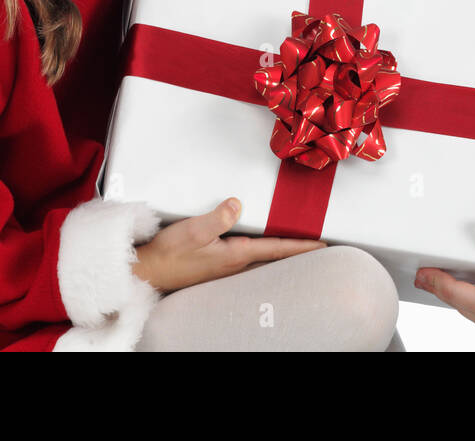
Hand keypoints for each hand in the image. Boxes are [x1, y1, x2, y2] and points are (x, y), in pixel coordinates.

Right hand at [132, 198, 325, 293]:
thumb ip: (217, 217)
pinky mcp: (217, 265)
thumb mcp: (193, 230)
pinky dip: (264, 252)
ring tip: (300, 247)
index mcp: (237, 255)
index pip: (278, 249)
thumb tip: (237, 203)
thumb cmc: (170, 253)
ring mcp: (227, 267)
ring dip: (282, 253)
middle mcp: (236, 264)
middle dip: (298, 252)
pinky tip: (263, 248)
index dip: (302, 246)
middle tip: (320, 247)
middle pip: (275, 257)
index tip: (324, 245)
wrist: (149, 272)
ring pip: (263, 258)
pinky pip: (249, 258)